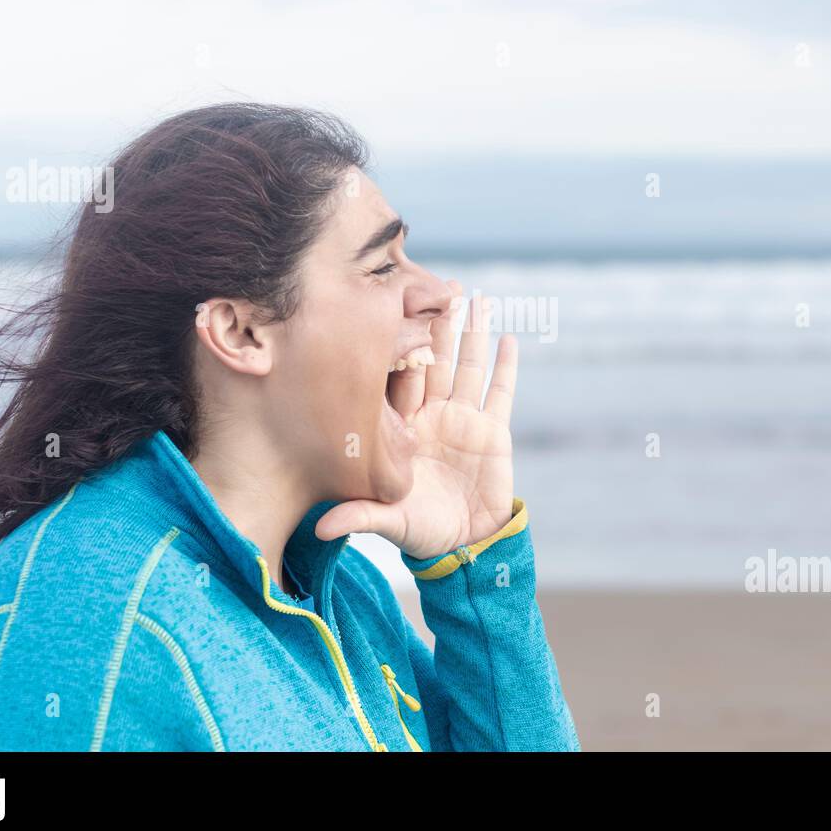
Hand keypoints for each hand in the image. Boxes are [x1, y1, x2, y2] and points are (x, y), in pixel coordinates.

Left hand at [316, 284, 517, 558]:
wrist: (462, 544)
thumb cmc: (418, 529)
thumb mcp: (387, 520)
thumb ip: (358, 516)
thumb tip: (320, 529)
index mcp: (403, 427)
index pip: (402, 379)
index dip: (401, 347)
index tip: (396, 312)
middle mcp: (432, 415)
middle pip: (437, 361)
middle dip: (439, 325)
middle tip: (440, 287)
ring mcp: (464, 420)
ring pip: (469, 367)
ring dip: (475, 334)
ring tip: (478, 299)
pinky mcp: (494, 431)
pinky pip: (501, 393)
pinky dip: (506, 368)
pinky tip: (510, 340)